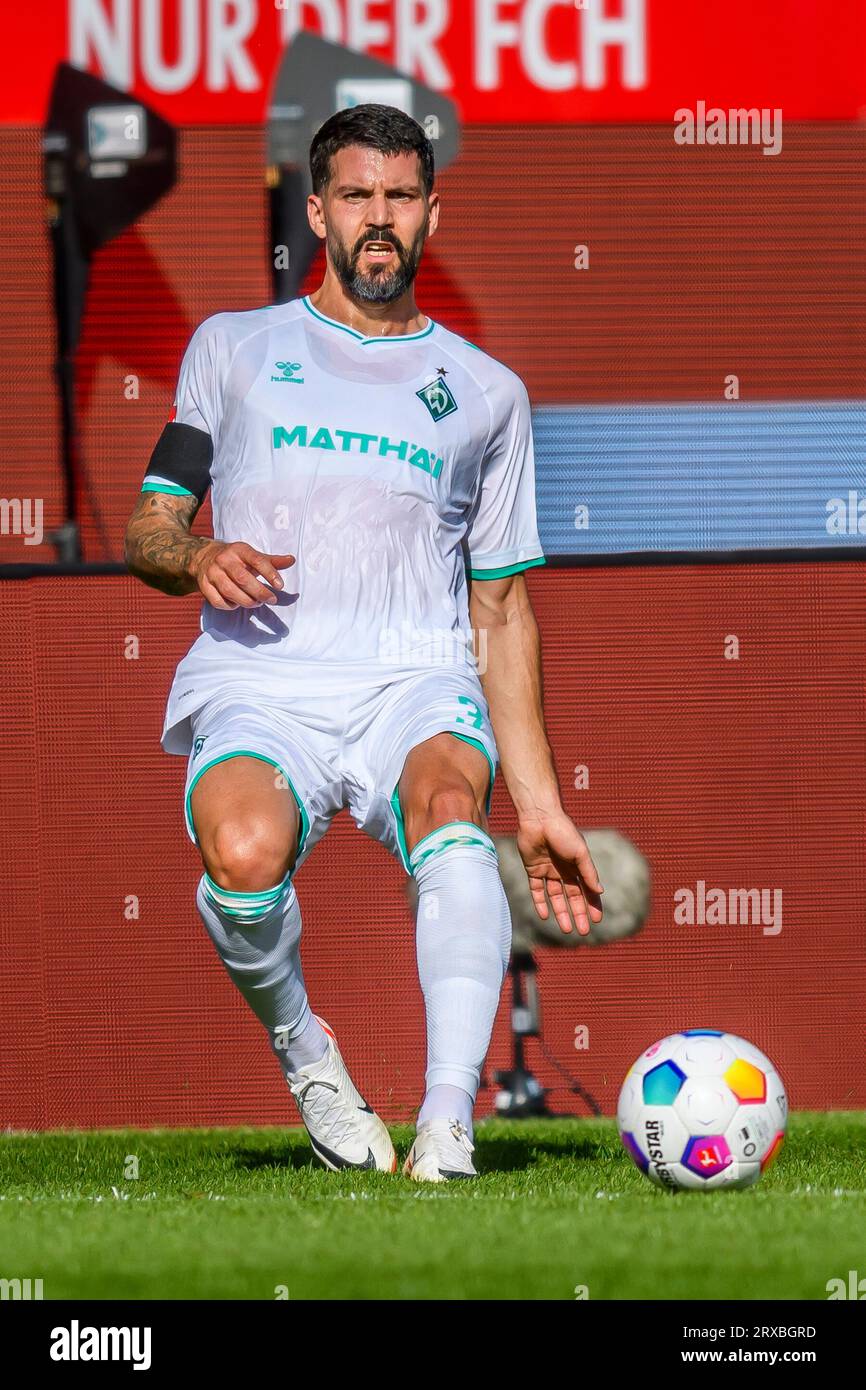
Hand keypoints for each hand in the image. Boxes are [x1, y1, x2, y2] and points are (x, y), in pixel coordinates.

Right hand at [188, 541, 294, 610]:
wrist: (203, 556)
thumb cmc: (235, 559)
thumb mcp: (252, 556)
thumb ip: (272, 561)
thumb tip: (292, 560)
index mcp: (239, 550)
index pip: (257, 560)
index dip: (270, 573)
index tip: (280, 586)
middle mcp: (224, 559)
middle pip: (242, 579)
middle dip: (259, 592)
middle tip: (271, 599)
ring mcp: (212, 573)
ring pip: (230, 591)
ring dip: (246, 601)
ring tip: (257, 603)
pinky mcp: (204, 585)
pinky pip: (218, 601)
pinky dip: (230, 606)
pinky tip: (238, 604)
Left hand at [517, 811, 603, 936]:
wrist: (539, 818)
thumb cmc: (563, 832)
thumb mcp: (580, 853)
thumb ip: (589, 873)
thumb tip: (600, 892)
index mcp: (578, 865)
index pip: (587, 889)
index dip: (592, 905)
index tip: (596, 920)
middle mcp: (564, 870)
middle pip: (572, 897)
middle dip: (578, 914)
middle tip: (582, 932)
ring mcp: (548, 870)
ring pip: (555, 897)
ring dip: (561, 913)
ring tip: (566, 929)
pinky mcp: (532, 869)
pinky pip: (537, 890)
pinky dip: (541, 903)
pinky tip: (545, 916)